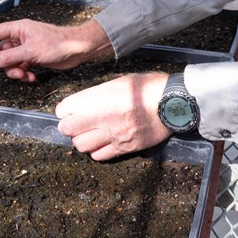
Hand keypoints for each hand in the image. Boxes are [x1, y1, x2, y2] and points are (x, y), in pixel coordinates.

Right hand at [0, 19, 111, 82]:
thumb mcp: (30, 51)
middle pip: (1, 51)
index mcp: (18, 29)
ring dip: (15, 71)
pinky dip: (24, 74)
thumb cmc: (58, 43)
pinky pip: (21, 67)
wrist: (77, 49)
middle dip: (0, 65)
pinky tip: (32, 76)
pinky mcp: (33, 58)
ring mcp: (26, 48)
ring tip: (24, 75)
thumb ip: (9, 57)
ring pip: (11, 62)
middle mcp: (20, 38)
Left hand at [55, 72, 171, 161]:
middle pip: (68, 129)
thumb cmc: (148, 87)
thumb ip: (98, 94)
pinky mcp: (125, 148)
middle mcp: (104, 118)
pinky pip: (99, 156)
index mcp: (101, 98)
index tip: (68, 109)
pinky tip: (102, 142)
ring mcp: (114, 136)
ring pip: (81, 145)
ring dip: (81, 139)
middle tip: (74, 122)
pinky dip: (96, 151)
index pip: (65, 109)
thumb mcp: (119, 81)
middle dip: (68, 125)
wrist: (174, 103)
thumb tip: (83, 103)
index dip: (64, 109)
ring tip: (89, 133)